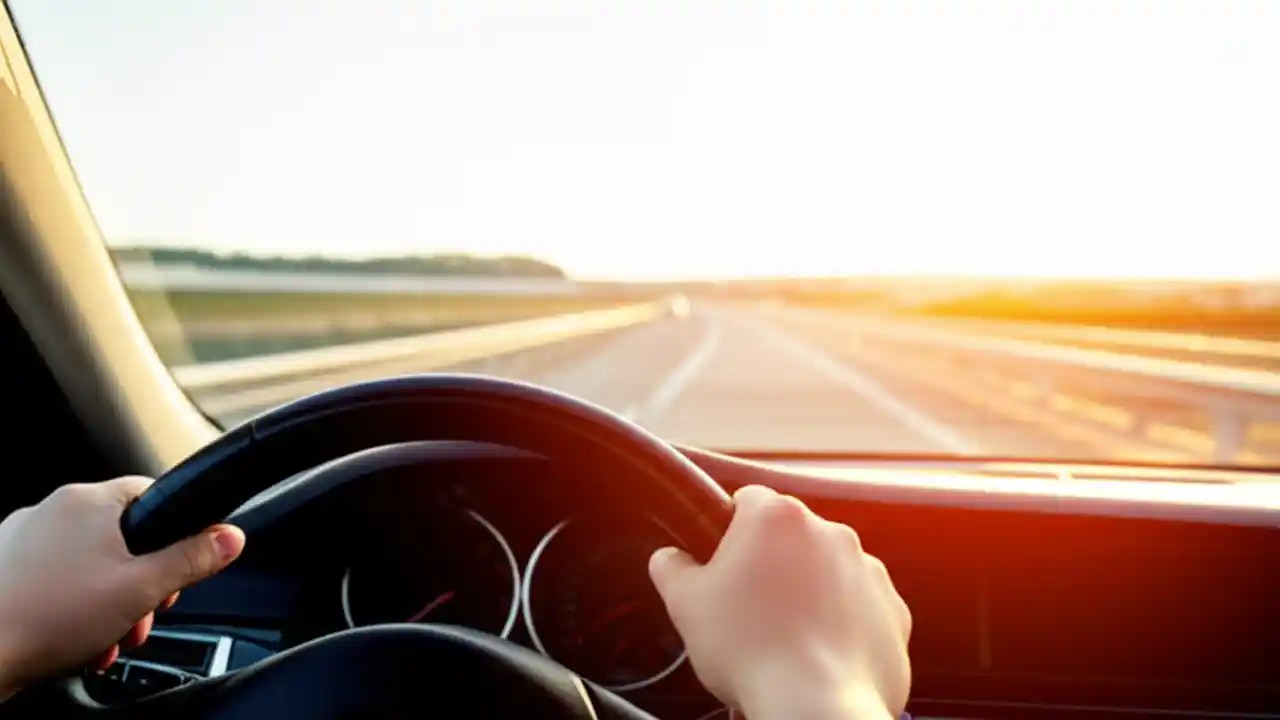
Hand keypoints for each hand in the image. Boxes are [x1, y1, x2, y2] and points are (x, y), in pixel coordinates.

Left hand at [0, 476, 244, 699]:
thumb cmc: (50, 618)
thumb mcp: (142, 590)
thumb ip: (192, 560)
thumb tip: (231, 537)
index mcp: (88, 501)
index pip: (151, 493)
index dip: (174, 532)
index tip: (177, 567)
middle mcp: (50, 509)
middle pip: (119, 535)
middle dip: (140, 580)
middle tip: (143, 613)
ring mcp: (20, 538)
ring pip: (86, 561)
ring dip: (107, 599)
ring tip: (107, 635)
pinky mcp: (2, 568)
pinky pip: (52, 577)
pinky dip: (70, 604)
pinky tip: (74, 637)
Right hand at [649, 485, 910, 719]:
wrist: (815, 704)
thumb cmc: (749, 649)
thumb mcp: (686, 604)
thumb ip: (672, 568)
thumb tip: (670, 558)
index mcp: (777, 518)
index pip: (747, 500)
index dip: (730, 528)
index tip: (722, 561)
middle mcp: (831, 532)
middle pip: (792, 535)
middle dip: (772, 562)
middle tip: (749, 606)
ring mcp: (869, 571)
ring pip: (829, 570)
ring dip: (811, 591)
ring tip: (787, 636)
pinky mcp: (894, 611)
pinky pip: (862, 607)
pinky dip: (844, 623)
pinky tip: (820, 653)